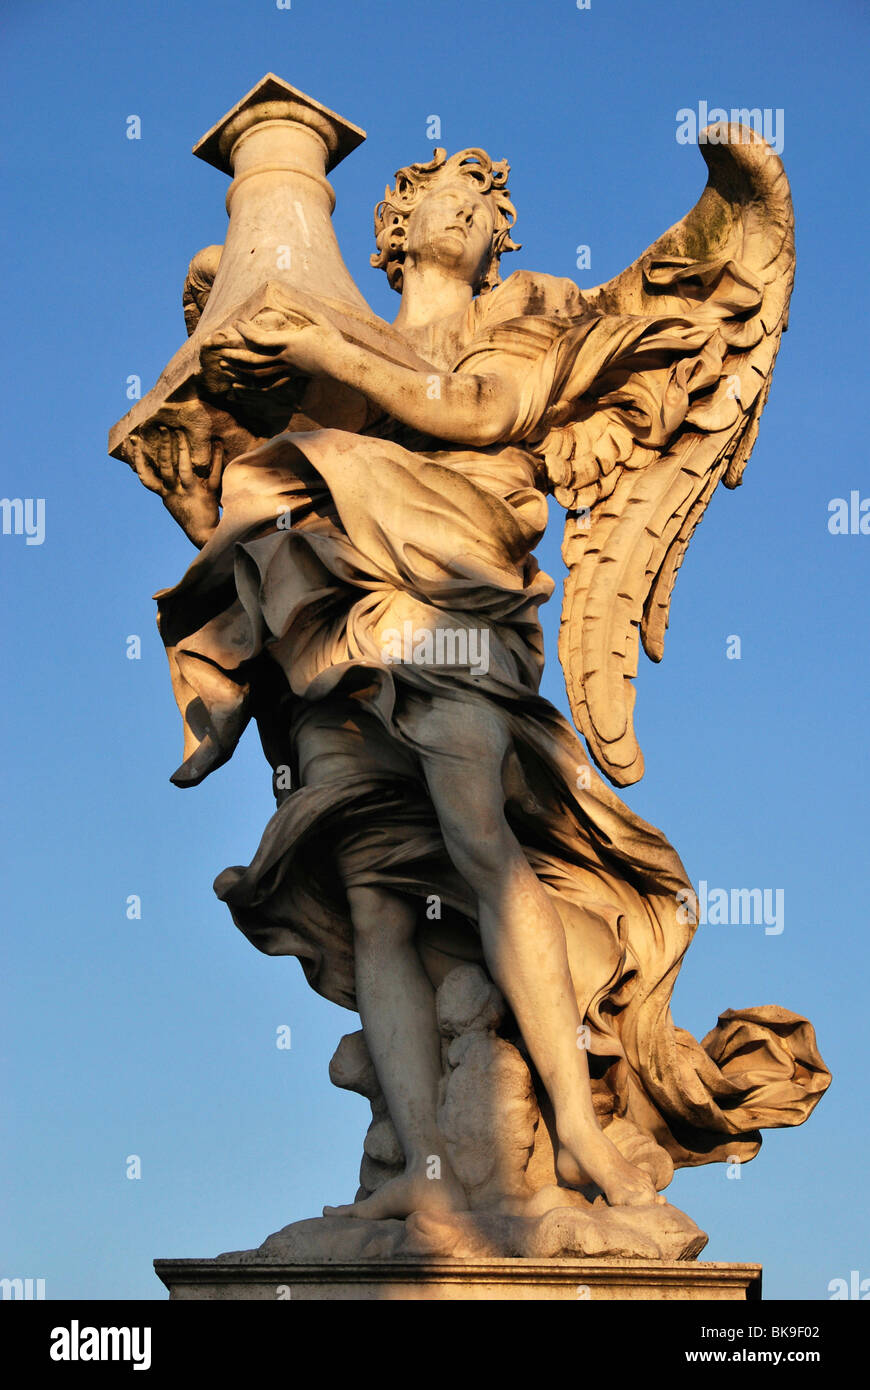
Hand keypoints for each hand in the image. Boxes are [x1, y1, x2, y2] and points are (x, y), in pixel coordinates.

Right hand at [127, 420, 221, 546]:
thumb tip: (163, 461)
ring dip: (182, 449)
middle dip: (162, 446)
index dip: (138, 458)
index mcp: (165, 493)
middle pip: (164, 466)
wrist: (204, 535)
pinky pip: (212, 473)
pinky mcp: (207, 494)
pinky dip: (216, 458)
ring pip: (183, 468)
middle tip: (163, 428)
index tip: (133, 440)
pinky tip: (218, 444)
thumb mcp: (173, 500)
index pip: (146, 475)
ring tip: (180, 433)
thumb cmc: (190, 514)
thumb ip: (168, 483)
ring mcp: (190, 492)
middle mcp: (174, 492)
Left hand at [204, 309, 343, 393]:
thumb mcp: (318, 317)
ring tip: (224, 366)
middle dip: (235, 355)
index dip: (245, 331)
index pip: (260, 339)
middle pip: (254, 360)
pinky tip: (238, 387)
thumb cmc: (332, 339)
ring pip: (258, 375)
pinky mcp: (290, 377)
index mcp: (289, 342)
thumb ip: (299, 306)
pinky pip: (267, 386)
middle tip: (220, 351)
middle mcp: (284, 358)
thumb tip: (283, 295)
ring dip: (239, 371)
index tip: (237, 323)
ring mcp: (287, 370)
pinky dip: (250, 388)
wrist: (342, 363)